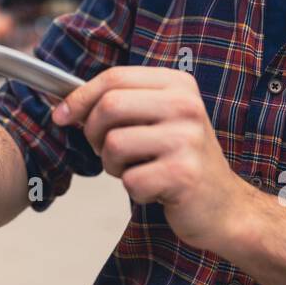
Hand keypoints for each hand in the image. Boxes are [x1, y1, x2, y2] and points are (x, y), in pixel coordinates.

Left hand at [53, 66, 251, 255]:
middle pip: (110, 106)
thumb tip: (65, 106)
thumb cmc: (181, 161)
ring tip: (138, 170)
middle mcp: (185, 106)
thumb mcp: (158, 120)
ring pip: (114, 144)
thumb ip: (121, 105)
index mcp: (178, 85)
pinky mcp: (183, 174)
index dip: (80, 96)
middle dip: (93, 133)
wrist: (224, 206)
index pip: (115, 78)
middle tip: (106, 150)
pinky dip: (134, 190)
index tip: (61, 115)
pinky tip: (155, 189)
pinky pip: (130, 180)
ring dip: (114, 165)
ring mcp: (187, 140)